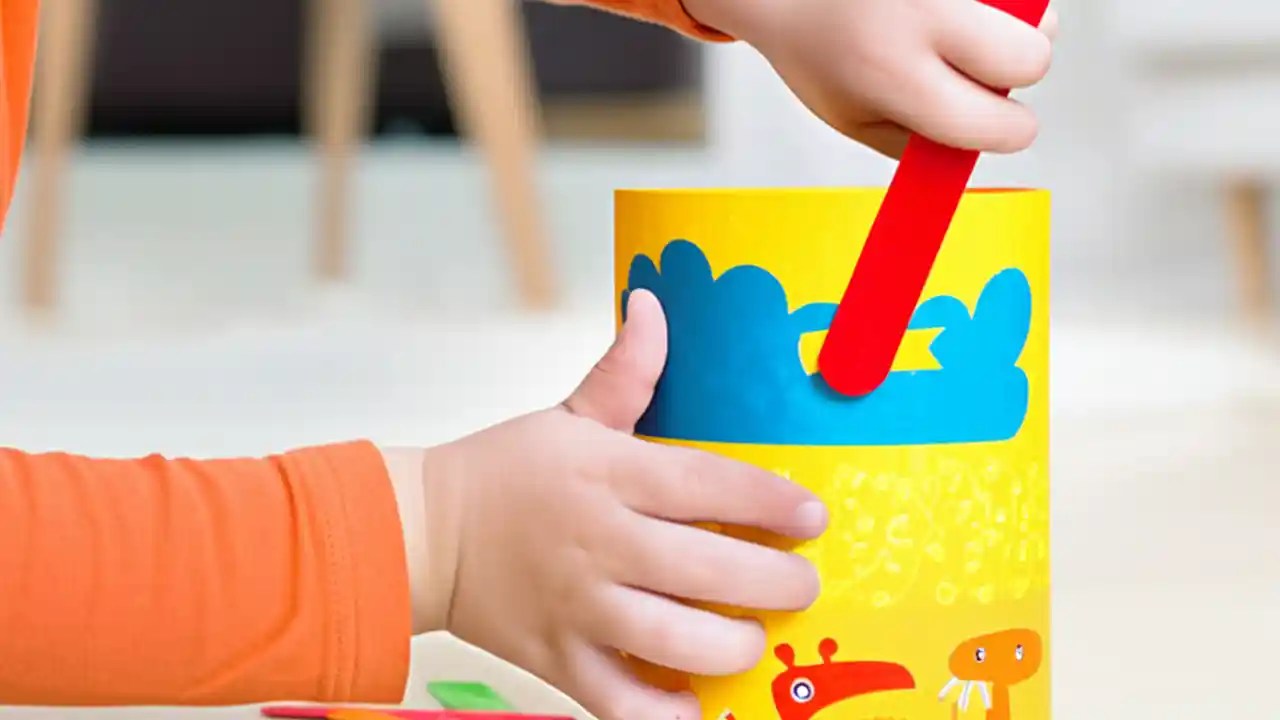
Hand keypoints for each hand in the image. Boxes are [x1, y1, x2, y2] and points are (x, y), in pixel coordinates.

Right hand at [420, 289, 828, 719]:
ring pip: (678, 642)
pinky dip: (666, 715)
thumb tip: (653, 303)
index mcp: (608, 474)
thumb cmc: (506, 471)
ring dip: (733, 645)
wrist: (421, 534)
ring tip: (750, 636)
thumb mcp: (567, 415)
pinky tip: (697, 705)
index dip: (772, 501)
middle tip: (802, 584)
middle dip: (776, 582)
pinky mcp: (557, 660)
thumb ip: (625, 371)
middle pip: (709, 570)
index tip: (813, 516)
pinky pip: (622, 704)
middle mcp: (599, 542)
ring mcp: (578, 607)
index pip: (708, 484)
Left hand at [684, 0, 1058, 157]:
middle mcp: (922, 14)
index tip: (996, 122)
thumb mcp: (857, 119)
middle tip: (980, 67)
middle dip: (1020, 70)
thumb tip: (989, 140)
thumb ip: (924, 144)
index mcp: (894, 76)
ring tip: (954, 25)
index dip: (1006, 130)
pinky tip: (949, 5)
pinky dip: (993, 2)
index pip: (1000, 124)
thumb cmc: (824, 55)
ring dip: (1013, 25)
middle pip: (1034, 57)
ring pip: (1040, 12)